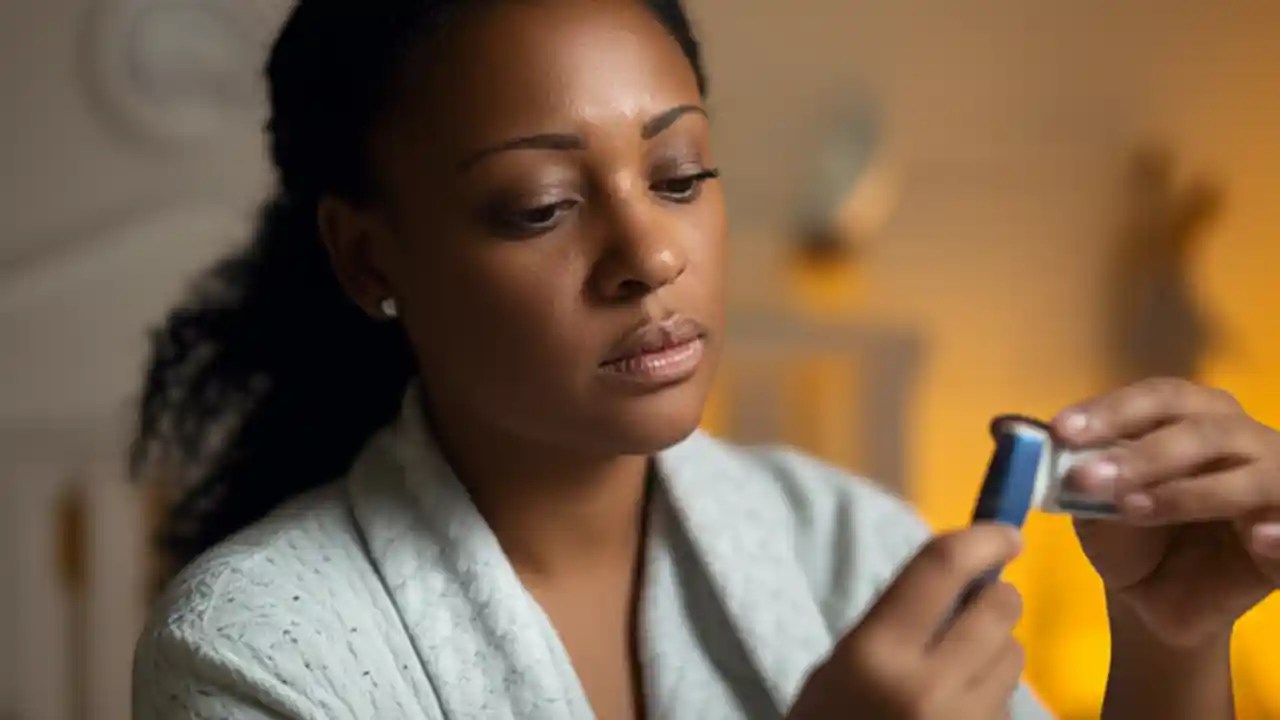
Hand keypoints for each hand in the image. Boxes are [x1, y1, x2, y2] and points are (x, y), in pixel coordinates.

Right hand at [788, 525, 1023, 719]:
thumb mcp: (842, 663)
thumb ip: (896, 620)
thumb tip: (963, 578)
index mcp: (876, 653)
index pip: (941, 568)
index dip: (982, 538)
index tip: (1004, 532)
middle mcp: (927, 685)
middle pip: (998, 607)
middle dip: (998, 594)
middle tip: (982, 598)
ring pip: (1014, 653)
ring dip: (999, 645)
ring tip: (964, 662)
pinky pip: (1009, 700)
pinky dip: (994, 691)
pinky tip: (962, 704)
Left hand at [1053, 377, 1279, 648]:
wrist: (1153, 602)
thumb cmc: (1125, 536)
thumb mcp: (1088, 499)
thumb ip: (1063, 463)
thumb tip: (1005, 428)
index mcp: (1193, 416)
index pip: (1160, 397)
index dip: (1112, 410)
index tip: (1060, 432)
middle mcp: (1242, 440)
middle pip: (1203, 429)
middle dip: (1142, 453)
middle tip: (1087, 480)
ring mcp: (1276, 486)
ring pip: (1251, 472)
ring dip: (1188, 491)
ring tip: (1133, 509)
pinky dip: (1277, 531)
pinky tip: (1253, 539)